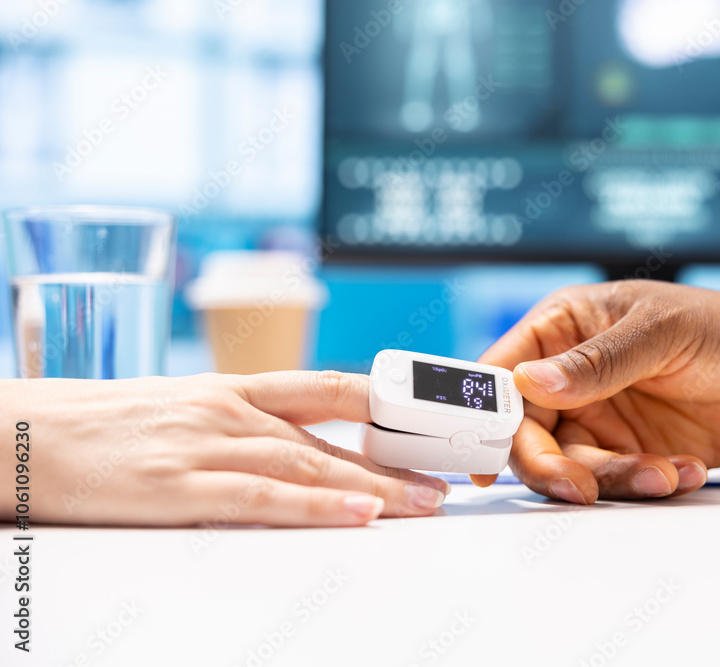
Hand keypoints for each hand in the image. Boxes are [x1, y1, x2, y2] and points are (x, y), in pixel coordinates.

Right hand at [2, 372, 448, 526]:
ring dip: (374, 485)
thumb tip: (299, 442)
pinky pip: (260, 498)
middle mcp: (228, 410)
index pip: (328, 388)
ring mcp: (204, 446)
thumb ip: (241, 421)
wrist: (16, 432)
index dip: (386, 404)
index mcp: (232, 389)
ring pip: (309, 465)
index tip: (430, 422)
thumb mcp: (182, 408)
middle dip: (396, 458)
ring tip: (424, 503)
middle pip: (332, 435)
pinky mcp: (175, 487)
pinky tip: (357, 514)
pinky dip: (315, 506)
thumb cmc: (101, 424)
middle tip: (446, 478)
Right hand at [472, 281, 719, 503]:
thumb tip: (530, 383)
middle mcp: (568, 377)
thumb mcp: (659, 332)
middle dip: (551, 465)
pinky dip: (645, 483)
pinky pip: (612, 481)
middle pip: (527, 432)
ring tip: (665, 470)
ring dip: (612, 478)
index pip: (504, 373)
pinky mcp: (623, 452)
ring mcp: (595, 417)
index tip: (487, 458)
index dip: (487, 415)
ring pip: (568, 465)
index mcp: (562, 329)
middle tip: (581, 486)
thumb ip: (595, 362)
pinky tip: (685, 467)